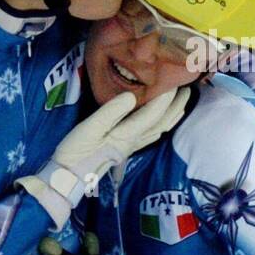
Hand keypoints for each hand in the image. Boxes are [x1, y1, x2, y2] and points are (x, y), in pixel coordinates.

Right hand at [16, 87, 190, 227]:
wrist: (67, 177)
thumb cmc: (75, 152)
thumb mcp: (89, 129)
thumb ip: (111, 112)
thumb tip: (131, 97)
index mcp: (126, 134)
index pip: (153, 112)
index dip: (165, 95)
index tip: (173, 76)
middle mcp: (133, 141)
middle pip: (162, 122)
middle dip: (176, 105)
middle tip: (187, 86)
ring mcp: (130, 147)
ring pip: (159, 130)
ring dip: (172, 115)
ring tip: (181, 101)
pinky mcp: (123, 149)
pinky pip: (150, 135)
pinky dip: (161, 125)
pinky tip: (160, 122)